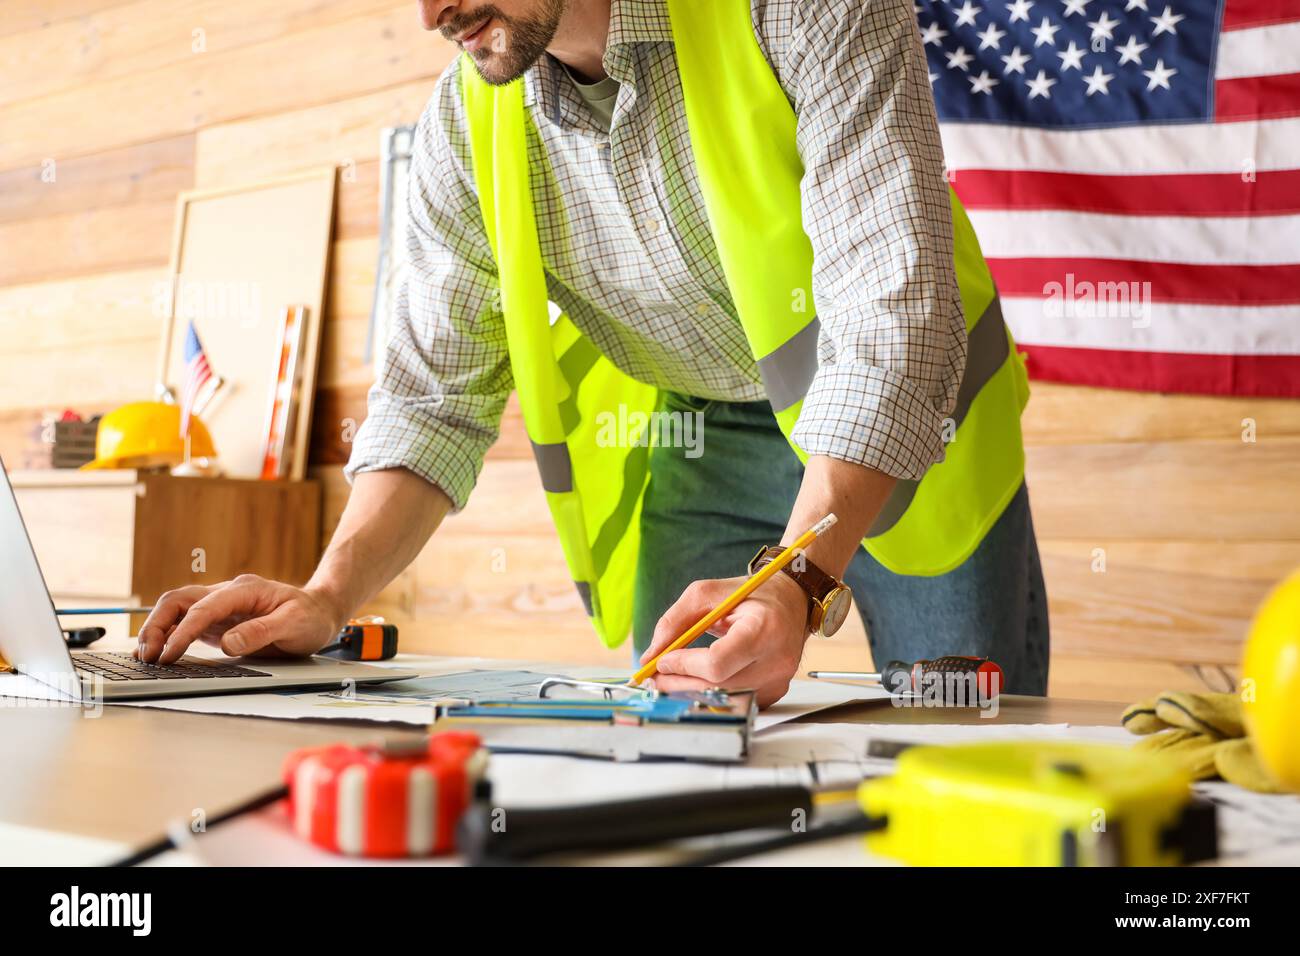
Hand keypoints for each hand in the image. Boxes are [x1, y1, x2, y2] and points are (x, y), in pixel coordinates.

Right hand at [136, 574, 347, 664]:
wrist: (320, 612)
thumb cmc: (310, 616)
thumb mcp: (294, 624)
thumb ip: (261, 632)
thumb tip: (228, 644)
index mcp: (244, 590)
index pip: (204, 608)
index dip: (184, 631)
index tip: (170, 654)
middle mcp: (227, 594)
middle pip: (179, 600)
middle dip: (158, 625)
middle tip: (148, 655)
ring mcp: (221, 607)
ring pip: (177, 609)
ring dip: (158, 629)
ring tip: (146, 656)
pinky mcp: (219, 621)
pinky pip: (186, 623)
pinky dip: (169, 635)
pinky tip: (158, 652)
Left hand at [639, 572, 809, 708]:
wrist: (793, 600)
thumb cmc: (752, 594)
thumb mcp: (708, 593)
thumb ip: (675, 621)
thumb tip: (650, 656)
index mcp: (763, 629)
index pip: (718, 663)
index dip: (685, 665)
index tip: (662, 661)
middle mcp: (776, 659)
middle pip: (718, 686)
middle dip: (679, 683)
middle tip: (655, 676)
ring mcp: (779, 679)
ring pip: (725, 698)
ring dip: (691, 690)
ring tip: (671, 678)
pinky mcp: (776, 691)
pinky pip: (737, 700)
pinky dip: (712, 693)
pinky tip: (698, 681)